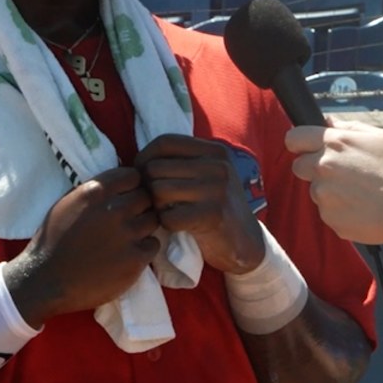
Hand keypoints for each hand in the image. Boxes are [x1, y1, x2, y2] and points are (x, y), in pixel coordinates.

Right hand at [3, 167, 160, 327]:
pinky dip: (144, 248)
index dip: (131, 186)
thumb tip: (120, 183)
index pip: (133, 176)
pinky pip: (153, 244)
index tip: (126, 196)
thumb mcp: (67, 203)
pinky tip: (129, 254)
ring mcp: (127, 234)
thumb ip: (95, 191)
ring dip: (143, 226)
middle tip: (128, 220)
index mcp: (96, 191)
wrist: (46, 281)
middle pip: (146, 197)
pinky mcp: (135, 259)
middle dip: (139, 206)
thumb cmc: (53, 241)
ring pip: (153, 219)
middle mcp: (114, 209)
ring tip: (127, 237)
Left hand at [135, 134, 265, 274]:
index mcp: (215, 151)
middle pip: (156, 168)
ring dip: (156, 206)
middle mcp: (218, 166)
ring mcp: (217, 190)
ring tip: (169, 212)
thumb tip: (137, 160)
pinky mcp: (213, 215)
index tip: (143, 175)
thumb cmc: (215, 206)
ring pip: (158, 191)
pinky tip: (178, 226)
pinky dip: (166, 224)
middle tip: (158, 201)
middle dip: (149, 187)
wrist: (245, 241)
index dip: (145, 157)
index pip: (165, 142)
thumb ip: (181, 162)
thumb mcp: (207, 174)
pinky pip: (168, 217)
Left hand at [286, 119, 382, 244]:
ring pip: (315, 191)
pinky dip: (339, 210)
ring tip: (358, 192)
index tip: (306, 147)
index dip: (300, 142)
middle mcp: (323, 169)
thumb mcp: (381, 136)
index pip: (294, 138)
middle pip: (299, 166)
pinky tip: (360, 207)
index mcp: (334, 144)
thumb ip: (349, 127)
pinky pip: (327, 211)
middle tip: (339, 172)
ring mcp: (324, 196)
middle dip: (313, 167)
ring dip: (329, 190)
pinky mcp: (330, 218)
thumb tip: (328, 122)